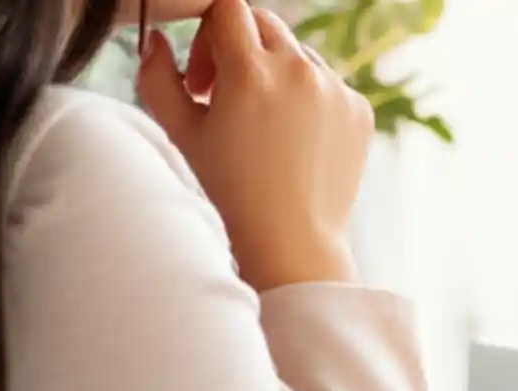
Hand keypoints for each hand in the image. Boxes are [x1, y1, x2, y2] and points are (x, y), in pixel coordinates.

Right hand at [136, 0, 371, 291]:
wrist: (291, 241)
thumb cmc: (229, 192)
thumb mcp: (181, 133)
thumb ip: (157, 77)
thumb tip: (157, 41)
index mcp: (251, 71)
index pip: (226, 7)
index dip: (206, 35)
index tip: (202, 78)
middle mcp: (300, 70)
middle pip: (263, 24)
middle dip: (238, 49)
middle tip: (224, 99)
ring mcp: (336, 89)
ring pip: (299, 54)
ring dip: (275, 74)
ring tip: (261, 128)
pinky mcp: (360, 110)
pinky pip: (329, 85)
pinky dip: (309, 101)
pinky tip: (294, 144)